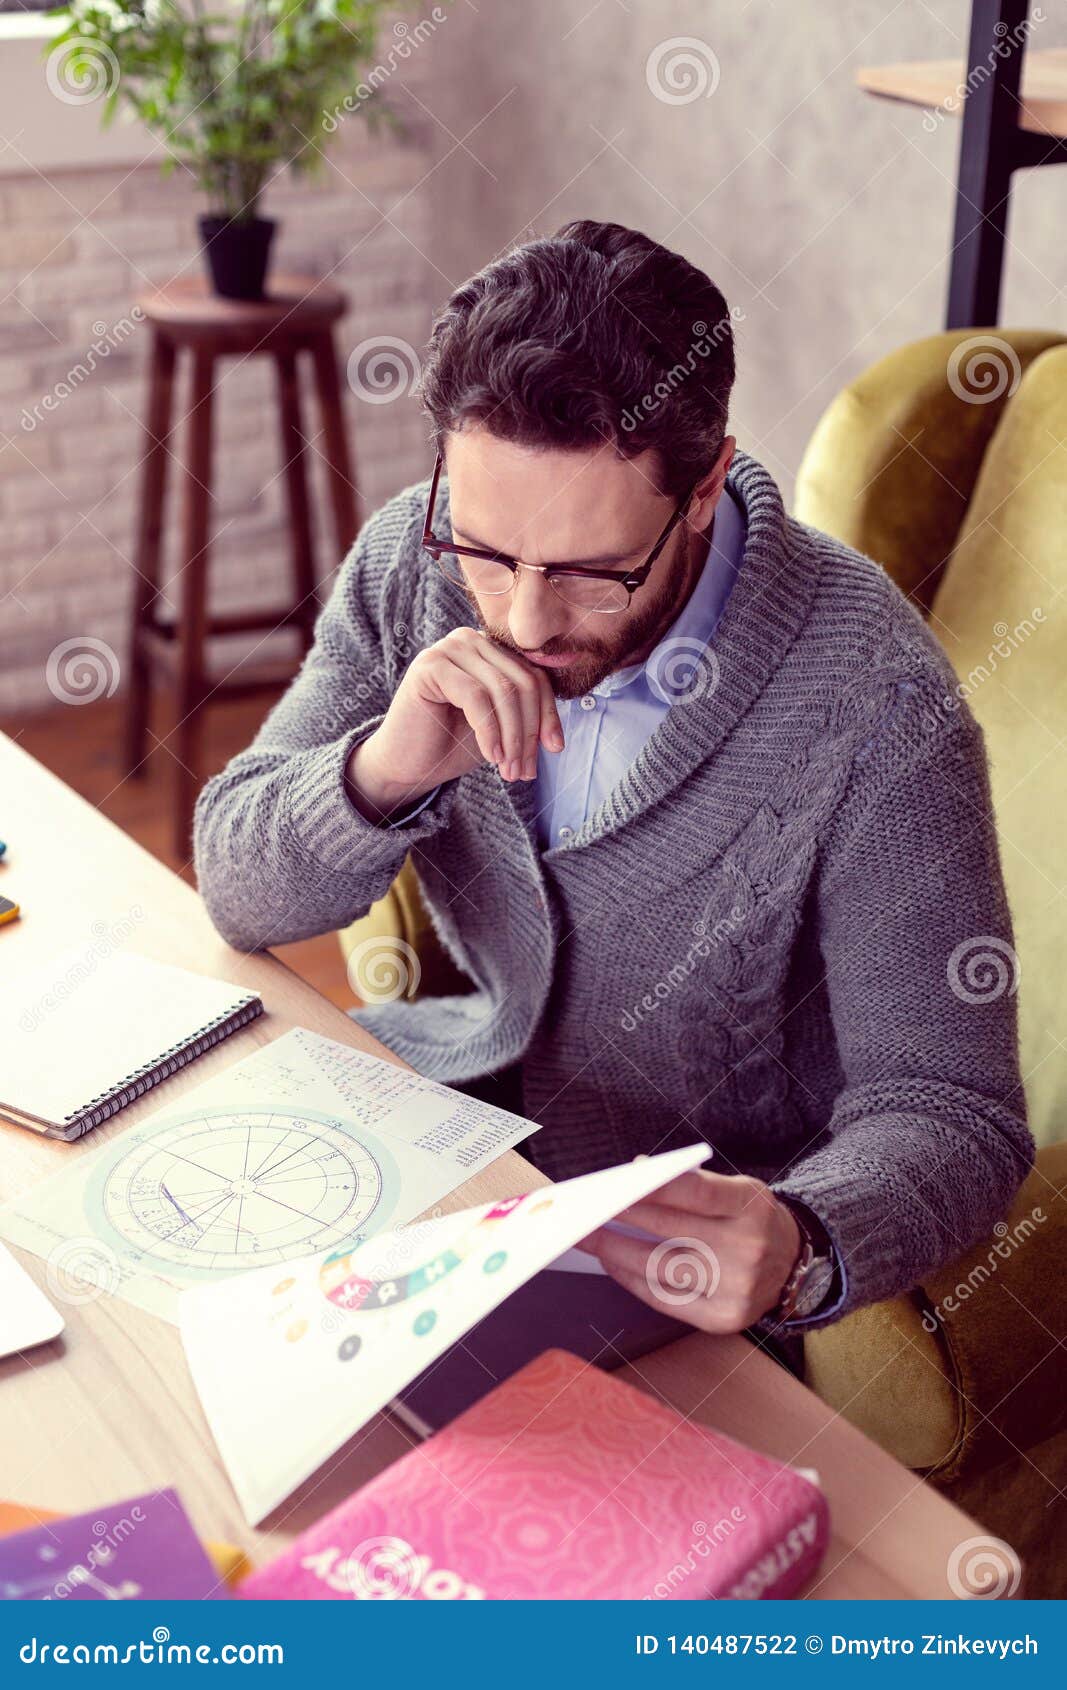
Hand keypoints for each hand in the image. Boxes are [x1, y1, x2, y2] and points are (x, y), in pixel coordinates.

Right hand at [346, 627, 563, 820]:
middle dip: (529, 732)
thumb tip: (560, 727)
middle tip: (525, 771)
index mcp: (491, 649)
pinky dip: (489, 731)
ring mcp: (448, 648)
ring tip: (509, 770)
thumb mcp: (502, 727)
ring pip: (504, 691)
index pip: (535, 676)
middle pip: (522, 682)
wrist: (407, 764)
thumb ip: (527, 713)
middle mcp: (471, 639)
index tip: (554, 749)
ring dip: (512, 737)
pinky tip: (491, 757)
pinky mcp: (430, 665)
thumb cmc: (453, 744)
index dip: (548, 714)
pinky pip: (477, 697)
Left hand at [574, 1168, 801, 1333]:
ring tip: (589, 1237)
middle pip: (670, 1230)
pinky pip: (665, 1299)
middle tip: (585, 1209)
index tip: (614, 1182)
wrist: (794, 1267)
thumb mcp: (736, 1189)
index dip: (651, 1186)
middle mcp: (747, 1248)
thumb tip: (635, 1171)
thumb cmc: (753, 1220)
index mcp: (751, 1206)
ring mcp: (736, 1288)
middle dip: (621, 1217)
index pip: (694, 1191)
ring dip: (615, 1251)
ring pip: (660, 1267)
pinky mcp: (723, 1319)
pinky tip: (613, 1263)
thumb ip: (690, 1183)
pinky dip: (633, 1280)